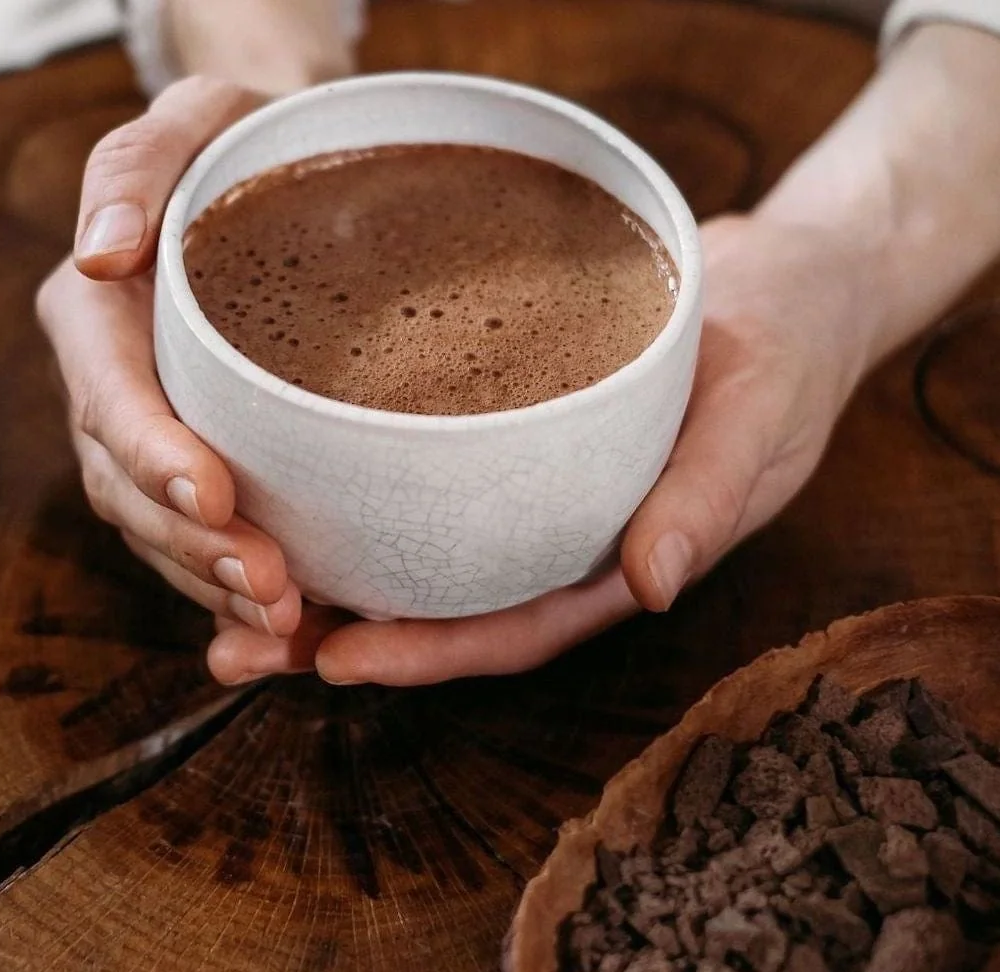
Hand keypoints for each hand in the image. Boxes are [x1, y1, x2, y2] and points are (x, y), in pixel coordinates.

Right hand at [37, 77, 306, 641]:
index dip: (151, 454)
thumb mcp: (192, 116)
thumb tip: (102, 255)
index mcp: (92, 316)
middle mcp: (106, 390)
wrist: (285, 175)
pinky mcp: (197, 471)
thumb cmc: (241, 138)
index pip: (108, 396)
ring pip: (160, 537)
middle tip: (273, 588)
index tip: (212, 495)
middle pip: (128, 489)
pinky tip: (294, 636)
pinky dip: (236, 599)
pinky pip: (200, 549)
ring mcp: (147, 441)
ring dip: (215, 589)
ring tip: (289, 625)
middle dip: (191, 548)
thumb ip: (134, 167)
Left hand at [211, 213, 880, 685]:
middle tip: (231, 652)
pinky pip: (414, 482)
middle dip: (337, 638)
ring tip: (213, 595)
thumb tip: (655, 583)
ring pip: (411, 556)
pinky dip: (345, 497)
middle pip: (437, 609)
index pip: (509, 627)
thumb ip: (708, 496)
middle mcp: (556, 541)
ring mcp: (525, 494)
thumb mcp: (759, 413)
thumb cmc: (783, 351)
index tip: (336, 661)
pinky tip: (269, 493)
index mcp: (616, 560)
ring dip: (320, 581)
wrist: (786, 283)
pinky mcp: (499, 438)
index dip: (425, 652)